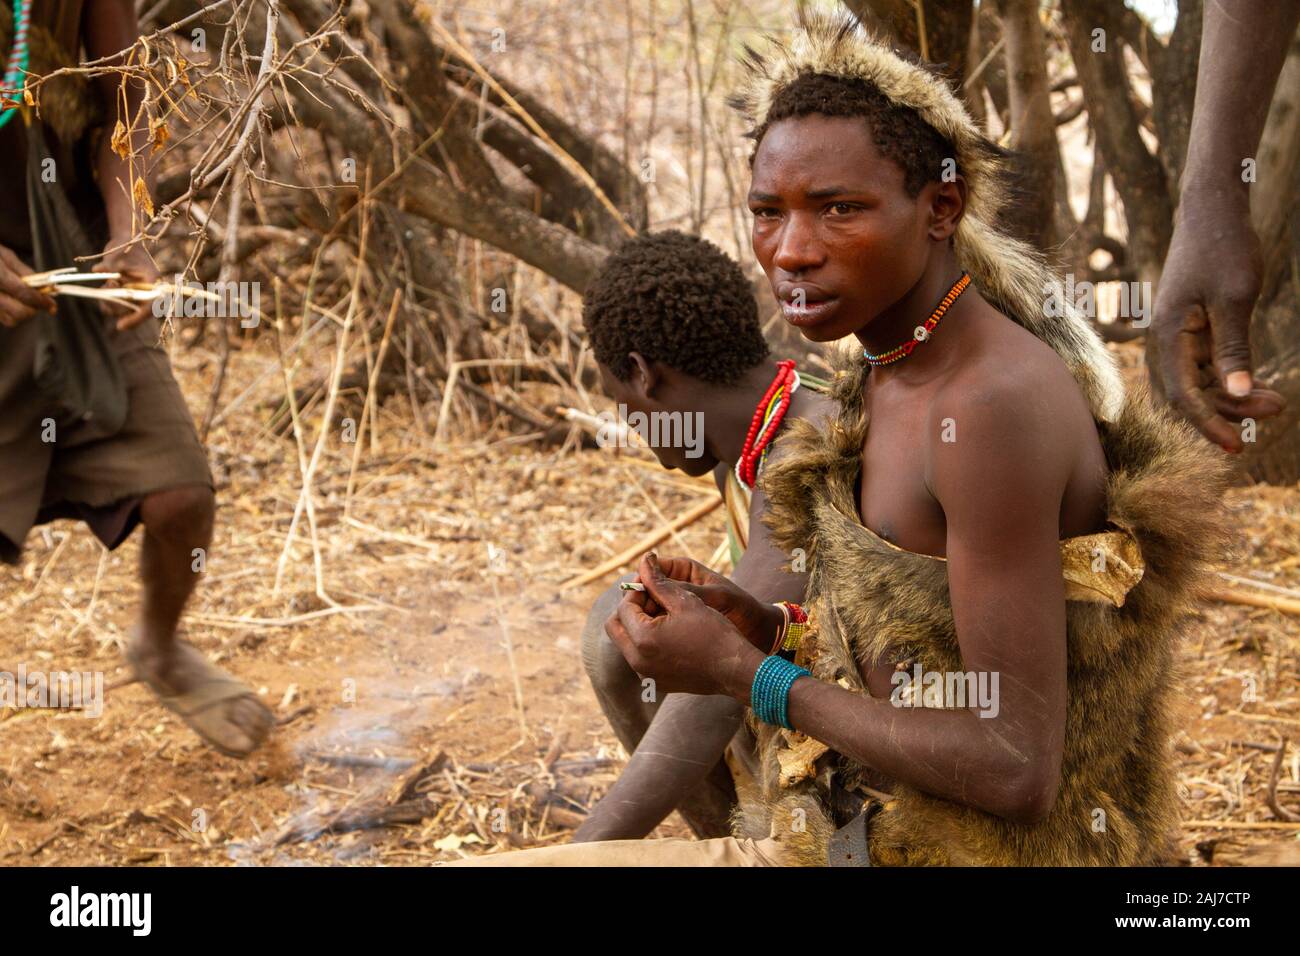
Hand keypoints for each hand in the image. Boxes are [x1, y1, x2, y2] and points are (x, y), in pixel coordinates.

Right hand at [0, 243, 56, 326]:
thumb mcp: (3, 254)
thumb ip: (23, 271)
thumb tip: (44, 285)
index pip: (23, 293)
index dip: (42, 300)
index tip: (52, 304)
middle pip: (18, 312)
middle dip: (34, 309)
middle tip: (40, 301)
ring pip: (10, 320)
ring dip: (23, 314)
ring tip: (24, 300)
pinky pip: (1, 318)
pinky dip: (10, 314)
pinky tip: (11, 301)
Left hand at [95, 239, 159, 330]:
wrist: (125, 242)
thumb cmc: (125, 247)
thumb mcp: (117, 255)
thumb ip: (108, 265)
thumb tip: (96, 270)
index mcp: (153, 283)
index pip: (149, 307)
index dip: (136, 318)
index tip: (120, 326)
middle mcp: (147, 292)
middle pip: (135, 311)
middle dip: (117, 305)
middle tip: (109, 285)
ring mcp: (137, 295)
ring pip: (123, 310)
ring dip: (110, 301)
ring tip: (108, 282)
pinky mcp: (128, 295)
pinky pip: (116, 306)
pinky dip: (106, 299)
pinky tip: (105, 284)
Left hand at [605, 552, 763, 697]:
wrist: (735, 671)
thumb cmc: (714, 633)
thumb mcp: (685, 601)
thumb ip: (658, 581)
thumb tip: (643, 561)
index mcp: (642, 639)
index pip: (624, 607)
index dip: (637, 590)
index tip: (653, 582)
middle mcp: (637, 661)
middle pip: (615, 627)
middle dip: (630, 608)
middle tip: (653, 598)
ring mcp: (645, 675)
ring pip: (626, 642)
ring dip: (637, 625)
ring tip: (665, 614)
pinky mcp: (656, 683)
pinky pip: (639, 657)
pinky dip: (646, 642)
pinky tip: (670, 633)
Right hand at [1152, 195, 1284, 451]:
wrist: (1213, 211)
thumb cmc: (1223, 248)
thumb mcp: (1235, 300)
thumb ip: (1234, 349)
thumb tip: (1237, 393)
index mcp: (1169, 336)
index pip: (1185, 395)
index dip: (1209, 424)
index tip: (1238, 445)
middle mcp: (1168, 341)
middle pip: (1193, 394)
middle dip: (1231, 410)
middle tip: (1277, 411)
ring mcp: (1181, 335)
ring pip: (1204, 382)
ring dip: (1236, 396)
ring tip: (1277, 400)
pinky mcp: (1194, 328)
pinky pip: (1210, 365)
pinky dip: (1234, 377)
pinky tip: (1261, 383)